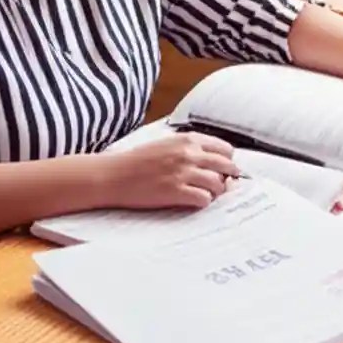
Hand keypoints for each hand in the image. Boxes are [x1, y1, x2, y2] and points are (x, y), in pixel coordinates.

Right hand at [98, 133, 242, 208]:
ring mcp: (183, 173)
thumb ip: (190, 149)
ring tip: (206, 194)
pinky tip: (194, 201)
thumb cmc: (139, 161)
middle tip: (221, 186)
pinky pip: (204, 199)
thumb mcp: (167, 144)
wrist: (114, 175)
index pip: (226, 149)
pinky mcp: (176, 191)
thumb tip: (213, 161)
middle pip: (227, 167)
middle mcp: (189, 154)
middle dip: (228, 178)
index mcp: (188, 140)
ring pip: (218, 184)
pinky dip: (203, 202)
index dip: (227, 162)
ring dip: (216, 192)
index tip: (224, 170)